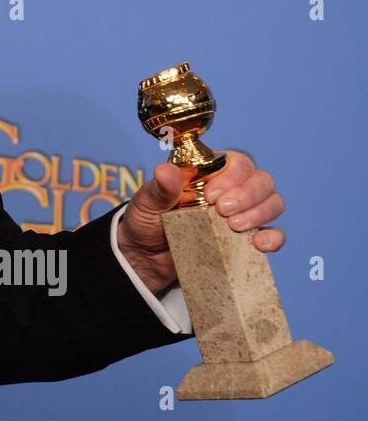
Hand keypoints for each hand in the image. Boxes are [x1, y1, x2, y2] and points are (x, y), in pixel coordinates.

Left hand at [117, 149, 284, 293]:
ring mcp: (243, 214)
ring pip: (273, 202)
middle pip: (262, 180)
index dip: (231, 175)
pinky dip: (274, 238)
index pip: (237, 162)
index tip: (210, 195)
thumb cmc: (146, 222)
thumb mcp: (146, 203)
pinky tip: (258, 244)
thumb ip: (158, 188)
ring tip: (234, 227)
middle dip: (249, 194)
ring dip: (260, 212)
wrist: (146, 258)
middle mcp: (231, 189)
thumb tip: (165, 170)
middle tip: (223, 211)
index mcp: (209, 172)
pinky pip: (275, 234)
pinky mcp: (247, 240)